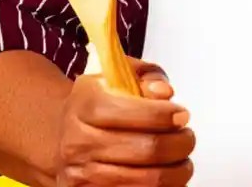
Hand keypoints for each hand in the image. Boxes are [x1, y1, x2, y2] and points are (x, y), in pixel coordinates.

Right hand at [54, 57, 194, 185]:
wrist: (65, 135)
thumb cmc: (99, 104)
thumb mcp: (119, 75)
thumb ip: (147, 76)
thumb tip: (164, 92)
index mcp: (85, 104)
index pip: (133, 112)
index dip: (165, 115)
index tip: (181, 114)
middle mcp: (79, 141)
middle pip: (148, 149)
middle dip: (180, 143)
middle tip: (187, 137)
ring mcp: (82, 174)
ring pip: (148, 180)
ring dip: (177, 170)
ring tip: (181, 159)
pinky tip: (167, 176)